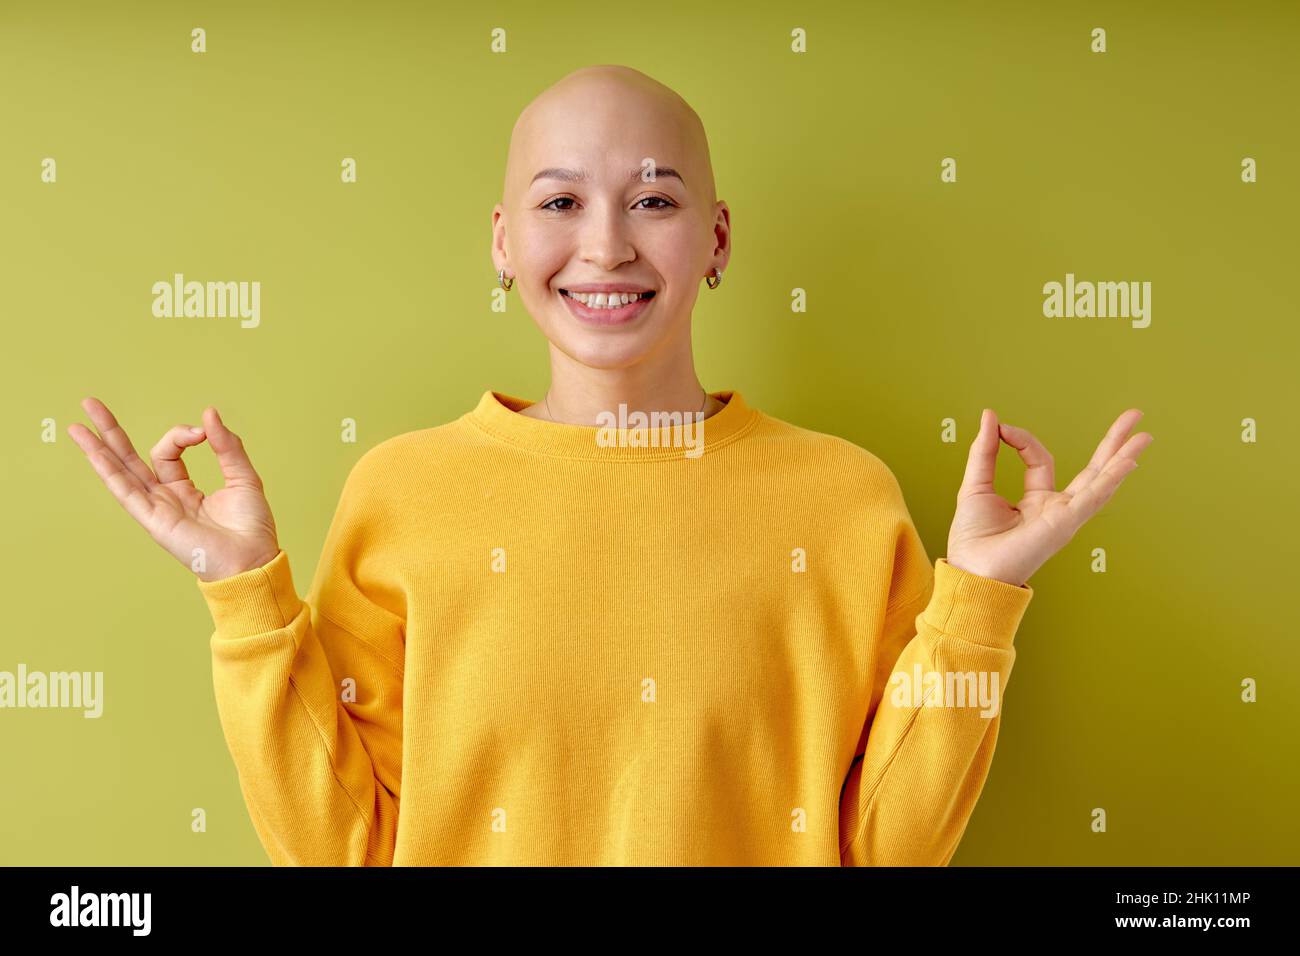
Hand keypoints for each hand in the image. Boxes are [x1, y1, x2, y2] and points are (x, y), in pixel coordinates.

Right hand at [68, 398, 280, 581]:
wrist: (253, 560)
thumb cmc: (251, 527)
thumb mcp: (243, 477)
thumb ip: (227, 446)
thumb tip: (209, 414)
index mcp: (184, 489)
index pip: (168, 452)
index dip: (180, 435)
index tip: (202, 433)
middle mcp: (165, 498)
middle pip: (130, 459)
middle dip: (110, 432)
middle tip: (90, 404)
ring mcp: (157, 509)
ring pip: (121, 473)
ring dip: (98, 449)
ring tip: (76, 426)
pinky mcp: (154, 521)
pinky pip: (127, 493)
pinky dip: (110, 472)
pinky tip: (94, 453)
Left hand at [945, 408, 1152, 586]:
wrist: (971, 570)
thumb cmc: (972, 538)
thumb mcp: (976, 484)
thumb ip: (984, 451)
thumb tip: (990, 415)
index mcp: (1036, 501)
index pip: (1040, 459)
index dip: (1022, 439)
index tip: (1001, 429)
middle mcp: (1056, 508)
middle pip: (1092, 470)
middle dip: (1112, 444)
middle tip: (1134, 417)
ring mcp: (1065, 517)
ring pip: (1101, 481)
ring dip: (1122, 457)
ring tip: (1145, 435)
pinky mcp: (1065, 524)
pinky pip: (1092, 497)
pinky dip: (1110, 478)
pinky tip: (1129, 461)